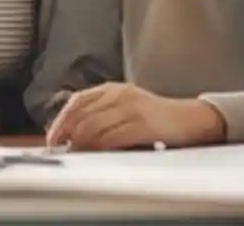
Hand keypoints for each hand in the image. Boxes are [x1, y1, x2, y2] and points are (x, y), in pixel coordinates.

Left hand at [46, 84, 225, 150]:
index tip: (52, 138)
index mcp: (113, 88)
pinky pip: (112, 137)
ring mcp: (132, 107)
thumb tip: (72, 135)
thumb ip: (102, 114)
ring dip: (81, 143)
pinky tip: (96, 154)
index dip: (61, 120)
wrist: (191, 118)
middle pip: (82, 114)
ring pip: (93, 126)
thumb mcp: (126, 107)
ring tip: (77, 154)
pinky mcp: (143, 124)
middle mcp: (120, 93)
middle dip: (67, 135)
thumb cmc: (156, 117)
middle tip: (62, 150)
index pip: (77, 101)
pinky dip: (98, 147)